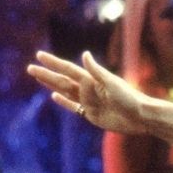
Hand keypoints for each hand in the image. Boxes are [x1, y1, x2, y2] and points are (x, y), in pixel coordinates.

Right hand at [27, 51, 150, 134]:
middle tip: (30, 68)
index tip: (39, 55)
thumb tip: (84, 55)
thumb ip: (97, 72)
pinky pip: (74, 107)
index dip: (54, 63)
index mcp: (93, 80)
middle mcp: (89, 89)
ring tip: (39, 77)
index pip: (69, 69)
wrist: (142, 118)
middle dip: (47, 74)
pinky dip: (63, 102)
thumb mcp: (113, 85)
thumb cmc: (130, 99)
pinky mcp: (92, 115)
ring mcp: (90, 102)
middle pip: (63, 80)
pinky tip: (54, 96)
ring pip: (65, 91)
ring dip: (51, 84)